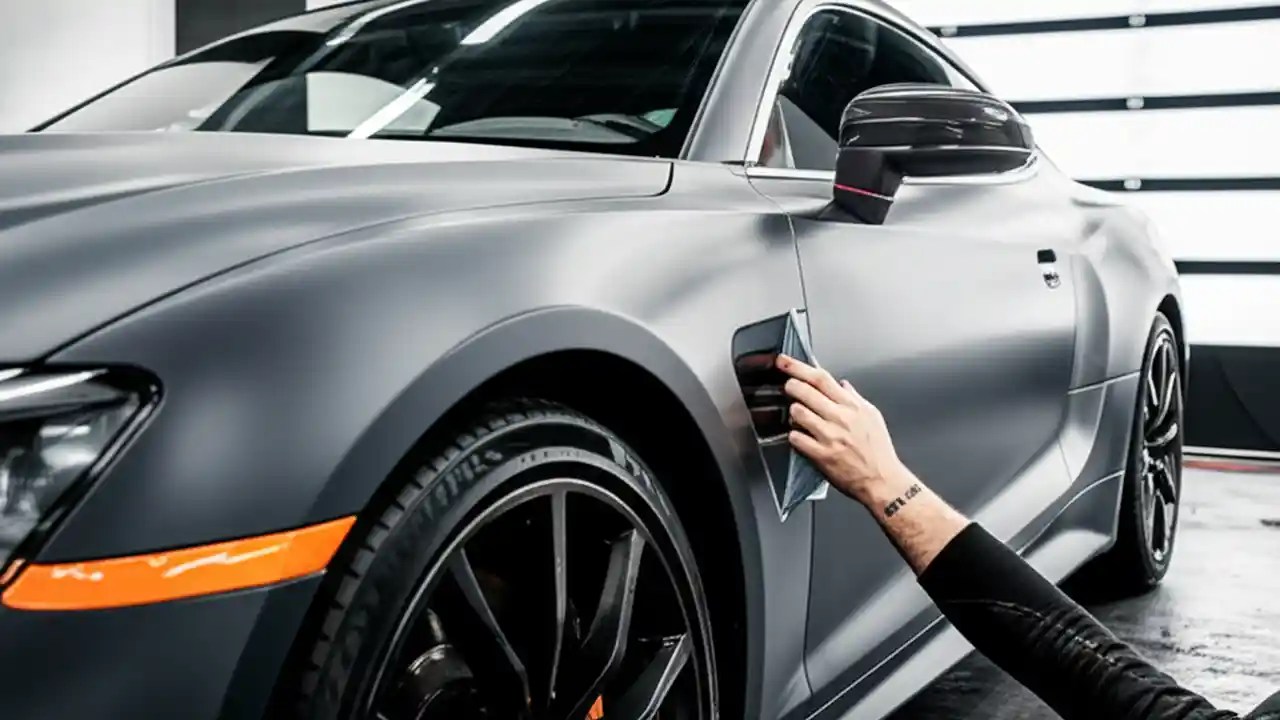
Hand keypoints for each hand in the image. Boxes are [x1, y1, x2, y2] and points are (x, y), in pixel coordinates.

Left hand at [777, 354, 907, 502]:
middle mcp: (840, 418)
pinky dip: (794, 436)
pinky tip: (801, 437)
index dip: (798, 367)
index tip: (784, 362)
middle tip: (788, 387)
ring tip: (799, 417)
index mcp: (852, 406)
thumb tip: (842, 385)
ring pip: (798, 413)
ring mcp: (829, 436)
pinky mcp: (821, 455)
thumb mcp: (872, 417)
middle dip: (791, 385)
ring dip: (793, 412)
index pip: (821, 378)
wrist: (882, 480)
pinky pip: (796, 438)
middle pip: (805, 391)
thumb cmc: (879, 451)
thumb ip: (855, 398)